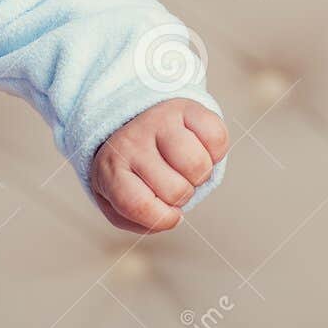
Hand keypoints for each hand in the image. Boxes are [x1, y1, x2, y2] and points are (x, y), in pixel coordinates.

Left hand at [88, 98, 228, 233]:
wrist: (132, 119)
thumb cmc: (131, 170)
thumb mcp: (118, 200)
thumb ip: (138, 219)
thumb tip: (172, 217)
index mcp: (111, 169)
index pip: (137, 205)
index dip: (161, 218)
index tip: (164, 211)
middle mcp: (132, 142)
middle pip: (176, 191)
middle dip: (181, 195)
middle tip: (170, 179)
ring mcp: (159, 121)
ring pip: (198, 166)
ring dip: (199, 174)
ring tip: (182, 164)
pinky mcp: (186, 107)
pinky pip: (217, 139)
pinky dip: (215, 150)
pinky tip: (197, 145)